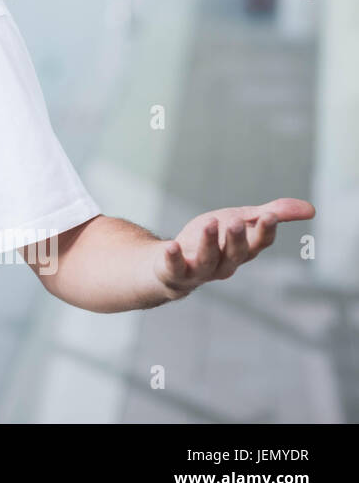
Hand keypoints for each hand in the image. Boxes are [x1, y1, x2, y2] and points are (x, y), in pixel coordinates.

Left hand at [154, 198, 314, 299]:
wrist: (171, 260)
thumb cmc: (212, 239)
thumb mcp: (240, 220)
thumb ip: (271, 214)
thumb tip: (311, 210)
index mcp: (243, 251)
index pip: (258, 243)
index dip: (264, 231)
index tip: (269, 215)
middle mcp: (226, 264)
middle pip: (236, 253)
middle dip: (238, 238)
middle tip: (236, 221)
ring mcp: (201, 270)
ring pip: (209, 260)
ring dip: (210, 243)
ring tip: (209, 224)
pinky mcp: (176, 273)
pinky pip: (176, 268)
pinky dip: (174, 258)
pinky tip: (172, 246)